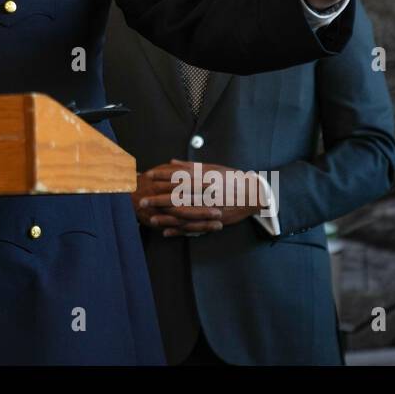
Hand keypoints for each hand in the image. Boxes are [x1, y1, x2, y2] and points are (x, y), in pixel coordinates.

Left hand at [135, 160, 260, 236]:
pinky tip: (166, 232)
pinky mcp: (213, 220)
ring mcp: (208, 208)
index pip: (178, 176)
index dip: (161, 176)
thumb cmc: (231, 178)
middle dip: (158, 199)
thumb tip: (171, 161)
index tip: (148, 176)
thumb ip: (190, 165)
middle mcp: (205, 193)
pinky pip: (193, 227)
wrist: (252, 194)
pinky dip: (179, 230)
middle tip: (142, 200)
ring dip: (166, 218)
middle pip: (177, 197)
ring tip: (150, 219)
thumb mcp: (212, 167)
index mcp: (204, 178)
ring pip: (184, 214)